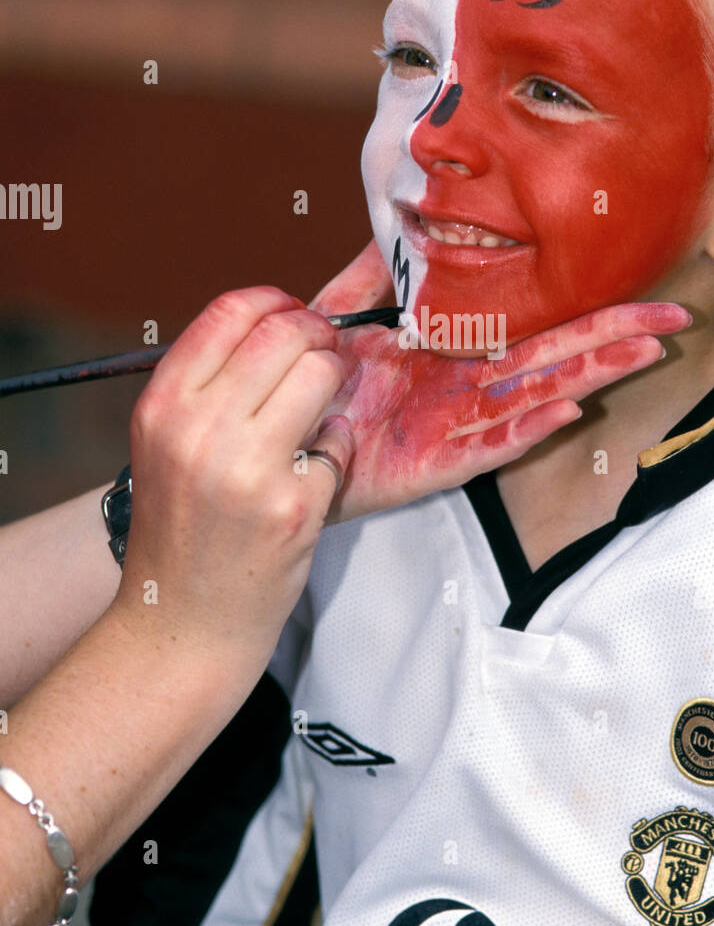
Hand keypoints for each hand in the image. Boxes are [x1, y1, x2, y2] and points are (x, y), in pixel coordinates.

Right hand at [117, 287, 353, 657]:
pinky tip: (314, 473)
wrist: (181, 624)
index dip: (276, 301)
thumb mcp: (167, 444)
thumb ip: (210, 387)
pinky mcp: (294, 506)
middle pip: (286, 333)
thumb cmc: (181, 529)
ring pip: (321, 374)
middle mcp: (198, 429)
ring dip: (336, 380)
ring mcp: (248, 468)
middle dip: (320, 335)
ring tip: (327, 404)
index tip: (295, 314)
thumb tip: (282, 324)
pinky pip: (339, 441)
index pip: (230, 310)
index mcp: (162, 404)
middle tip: (329, 353)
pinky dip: (336, 450)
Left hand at [310, 240, 689, 522]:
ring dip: (593, 374)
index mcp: (458, 356)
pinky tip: (571, 405)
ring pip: (540, 396)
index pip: (536, 329)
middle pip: (557, 357)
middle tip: (676, 318)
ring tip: (645, 352)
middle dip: (616, 338)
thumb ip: (377, 273)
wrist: (274, 441)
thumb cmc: (316, 386)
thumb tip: (405, 220)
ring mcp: (459, 428)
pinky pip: (491, 442)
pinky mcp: (436, 462)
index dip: (587, 312)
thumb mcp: (346, 314)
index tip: (639, 292)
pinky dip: (531, 426)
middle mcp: (470, 391)